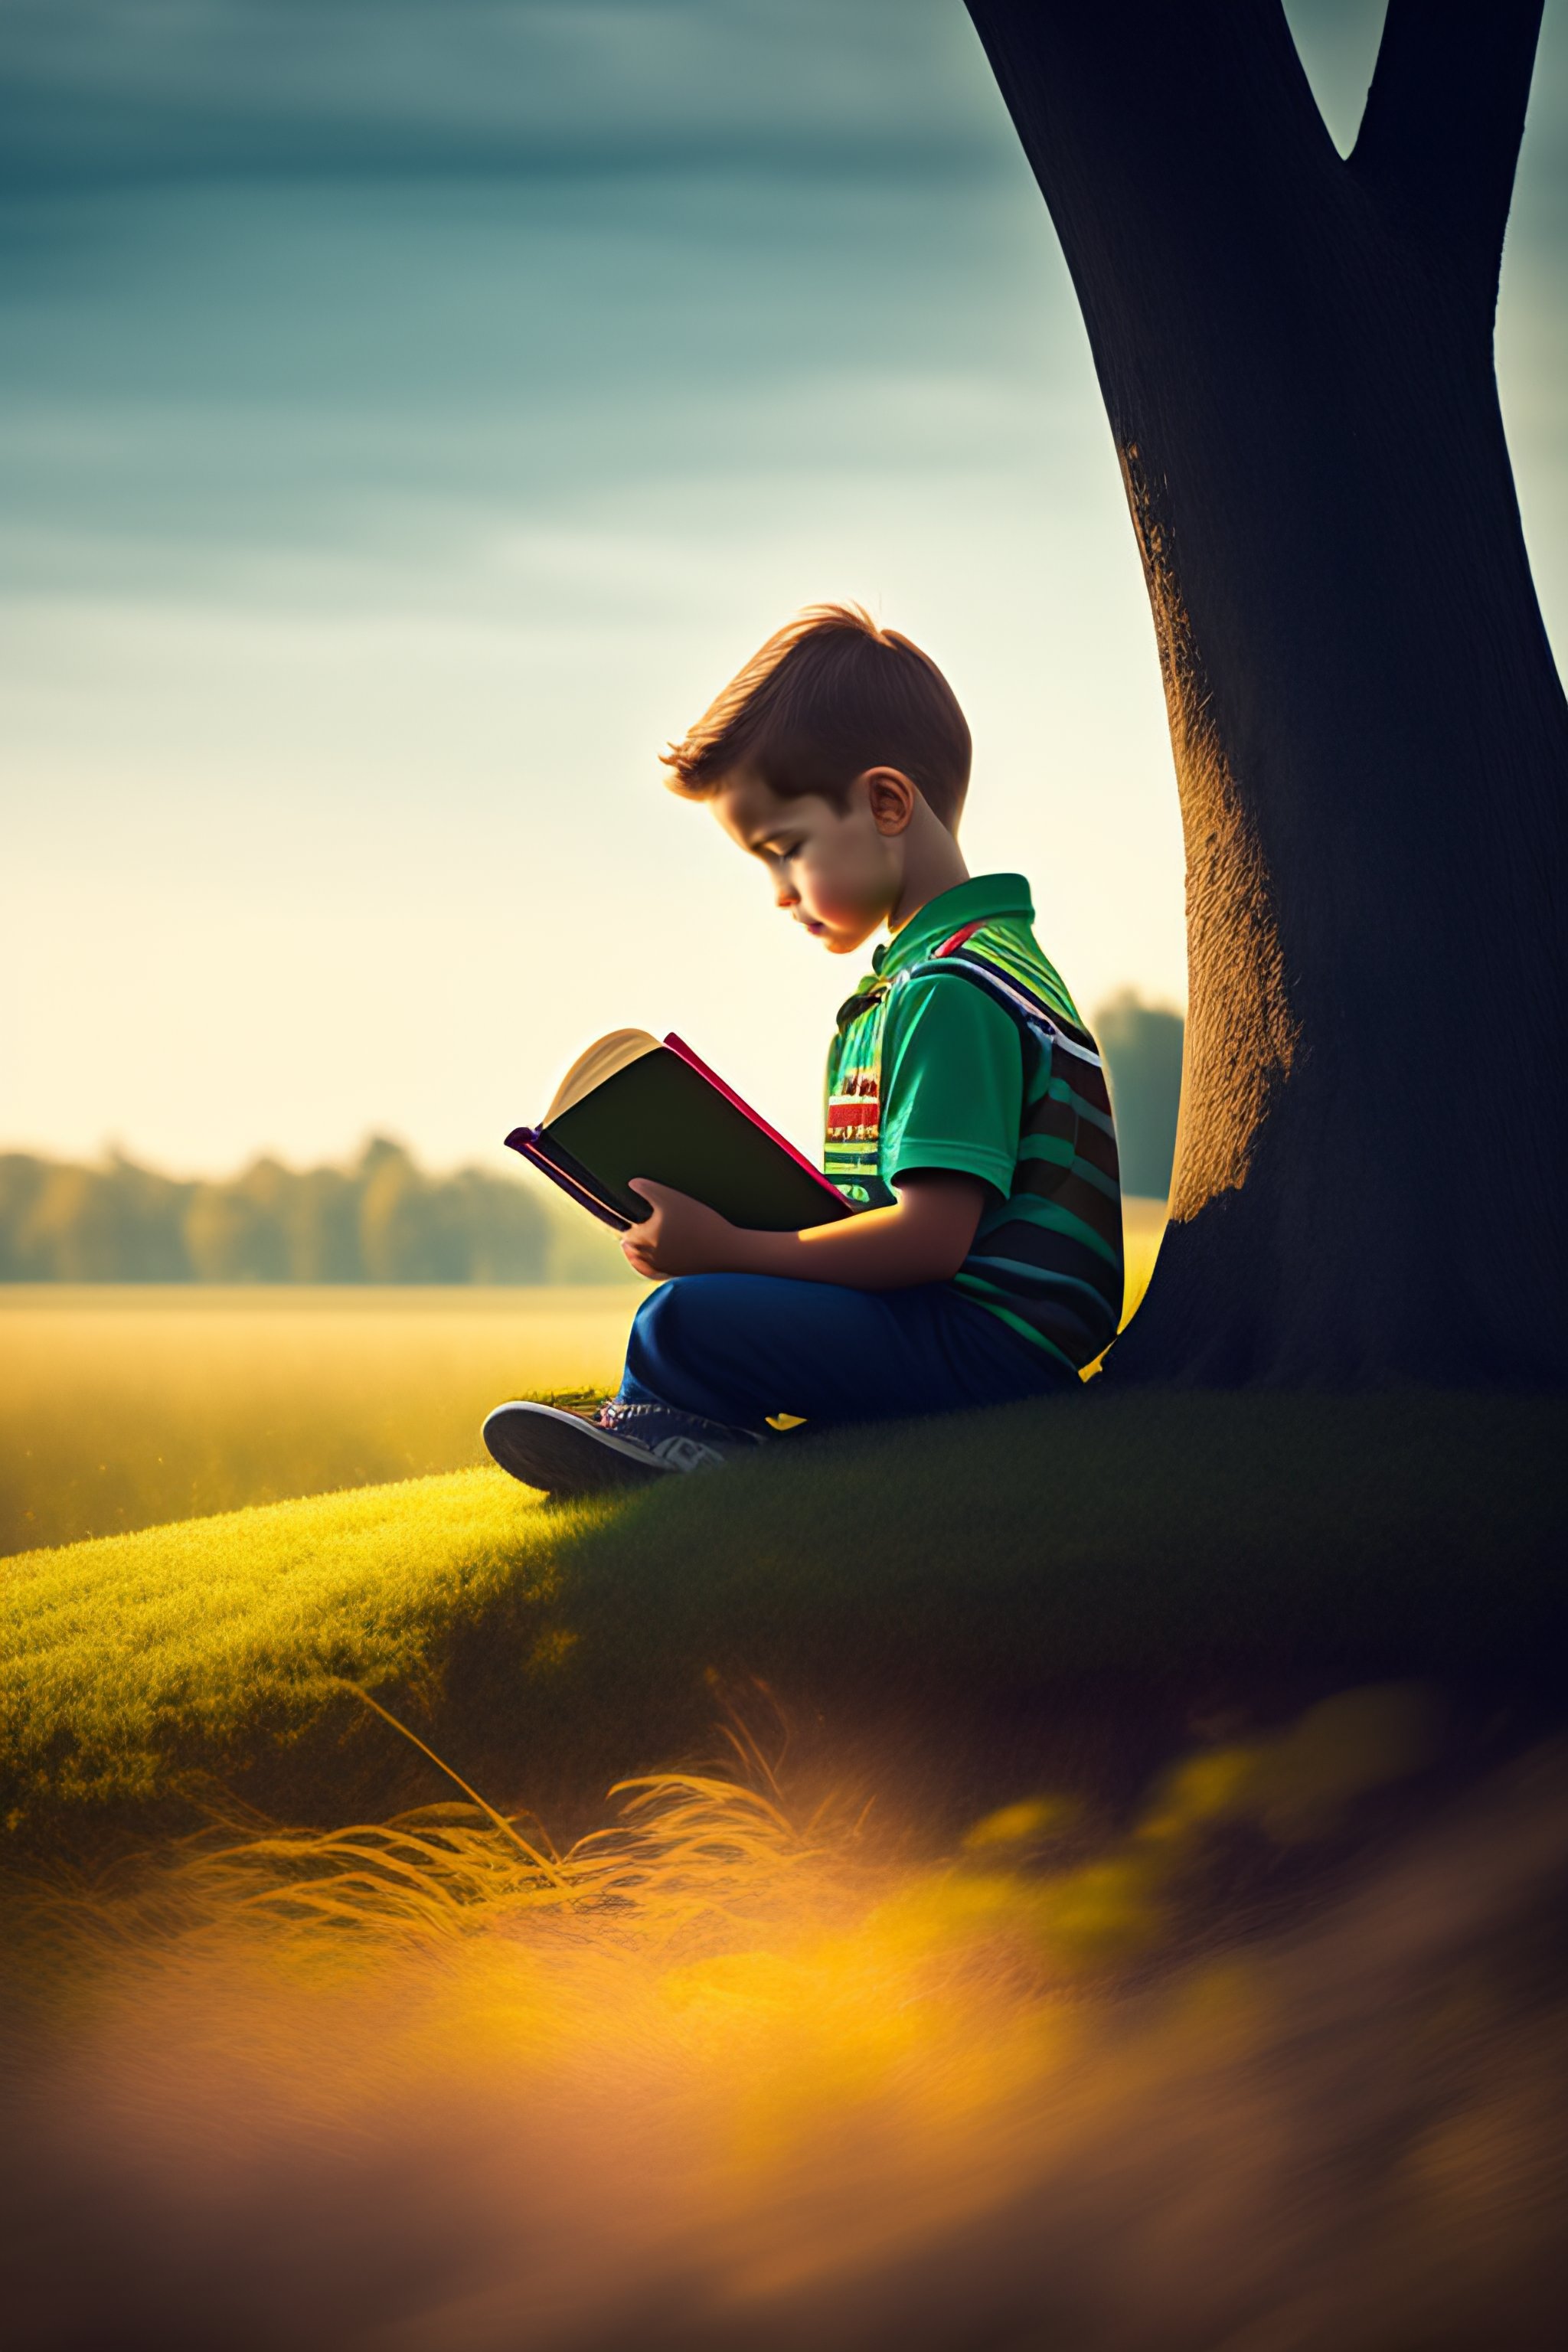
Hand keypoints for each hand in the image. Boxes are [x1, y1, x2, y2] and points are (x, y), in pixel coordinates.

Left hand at [619, 1180, 746, 1279]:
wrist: (726, 1251)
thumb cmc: (698, 1221)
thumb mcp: (671, 1198)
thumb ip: (648, 1189)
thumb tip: (632, 1183)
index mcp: (643, 1238)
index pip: (626, 1230)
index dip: (626, 1222)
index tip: (627, 1215)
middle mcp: (648, 1257)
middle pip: (632, 1247)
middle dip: (630, 1237)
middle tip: (629, 1227)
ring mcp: (662, 1268)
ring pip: (641, 1262)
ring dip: (635, 1253)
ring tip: (632, 1245)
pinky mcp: (676, 1275)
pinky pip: (654, 1274)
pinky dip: (647, 1267)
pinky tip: (649, 1261)